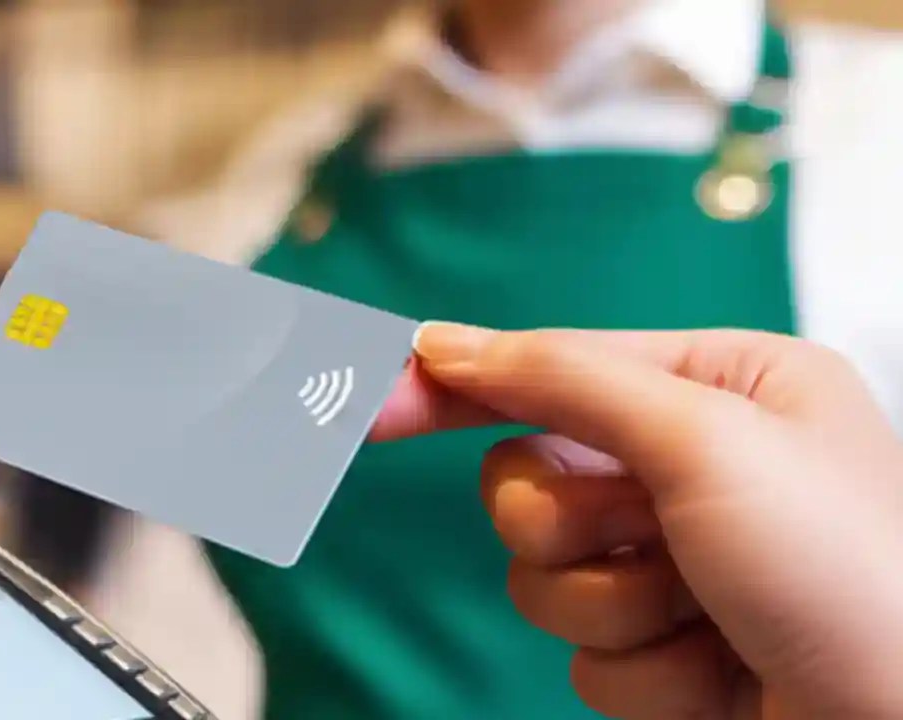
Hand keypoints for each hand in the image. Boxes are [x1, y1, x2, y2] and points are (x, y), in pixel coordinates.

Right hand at [372, 323, 902, 719]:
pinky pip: (586, 658)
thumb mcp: (706, 437)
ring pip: (543, 579)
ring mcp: (679, 564)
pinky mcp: (670, 650)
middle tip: (647, 532)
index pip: (546, 370)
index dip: (453, 388)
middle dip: (574, 524)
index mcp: (719, 388)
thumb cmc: (849, 567)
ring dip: (616, 606)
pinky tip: (722, 673)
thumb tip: (444, 342)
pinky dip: (647, 673)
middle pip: (525, 483)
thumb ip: (563, 379)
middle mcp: (693, 469)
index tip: (370, 403)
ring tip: (705, 615)